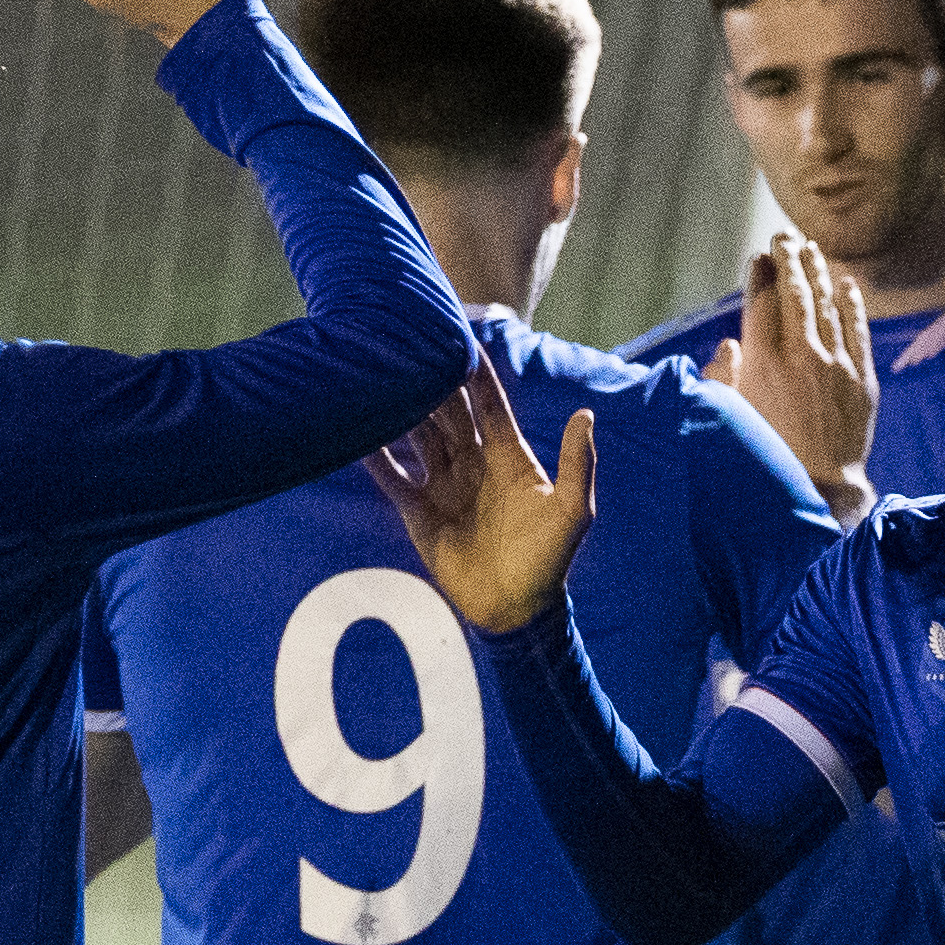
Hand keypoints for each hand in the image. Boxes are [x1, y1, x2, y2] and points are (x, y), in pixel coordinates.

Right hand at [367, 343, 595, 632]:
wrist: (516, 610)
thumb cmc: (549, 560)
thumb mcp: (570, 510)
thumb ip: (576, 463)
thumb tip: (586, 414)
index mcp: (510, 457)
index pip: (489, 404)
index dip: (476, 372)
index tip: (461, 334)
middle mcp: (474, 463)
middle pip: (449, 412)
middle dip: (433, 380)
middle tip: (410, 342)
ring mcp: (444, 485)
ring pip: (418, 436)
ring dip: (402, 408)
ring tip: (379, 375)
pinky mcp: (419, 511)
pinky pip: (394, 477)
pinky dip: (376, 456)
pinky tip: (357, 431)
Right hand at [709, 235, 879, 523]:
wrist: (820, 489)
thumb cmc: (766, 456)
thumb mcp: (730, 417)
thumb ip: (724, 377)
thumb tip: (727, 345)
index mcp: (761, 364)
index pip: (760, 305)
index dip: (760, 276)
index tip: (759, 256)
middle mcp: (799, 357)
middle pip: (794, 295)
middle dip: (789, 261)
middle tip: (785, 237)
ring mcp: (835, 366)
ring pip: (826, 306)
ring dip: (819, 273)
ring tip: (811, 248)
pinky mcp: (862, 380)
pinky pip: (857, 331)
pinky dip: (851, 305)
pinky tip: (847, 284)